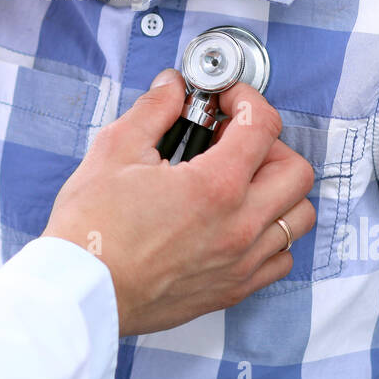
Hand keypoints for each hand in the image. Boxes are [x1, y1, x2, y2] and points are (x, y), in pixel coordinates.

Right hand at [42, 70, 316, 335]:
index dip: (247, 99)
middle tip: (233, 140)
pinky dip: (271, 234)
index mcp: (216, 186)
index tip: (227, 99)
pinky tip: (236, 222)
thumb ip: (154, 110)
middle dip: (270, 144)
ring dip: (277, 190)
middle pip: (296, 171)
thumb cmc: (92, 229)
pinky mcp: (232, 289)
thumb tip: (173, 87)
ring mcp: (241, 262)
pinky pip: (280, 258)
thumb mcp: (115, 149)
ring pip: (296, 217)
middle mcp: (240, 226)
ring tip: (239, 182)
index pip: (264, 126)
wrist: (82, 291)